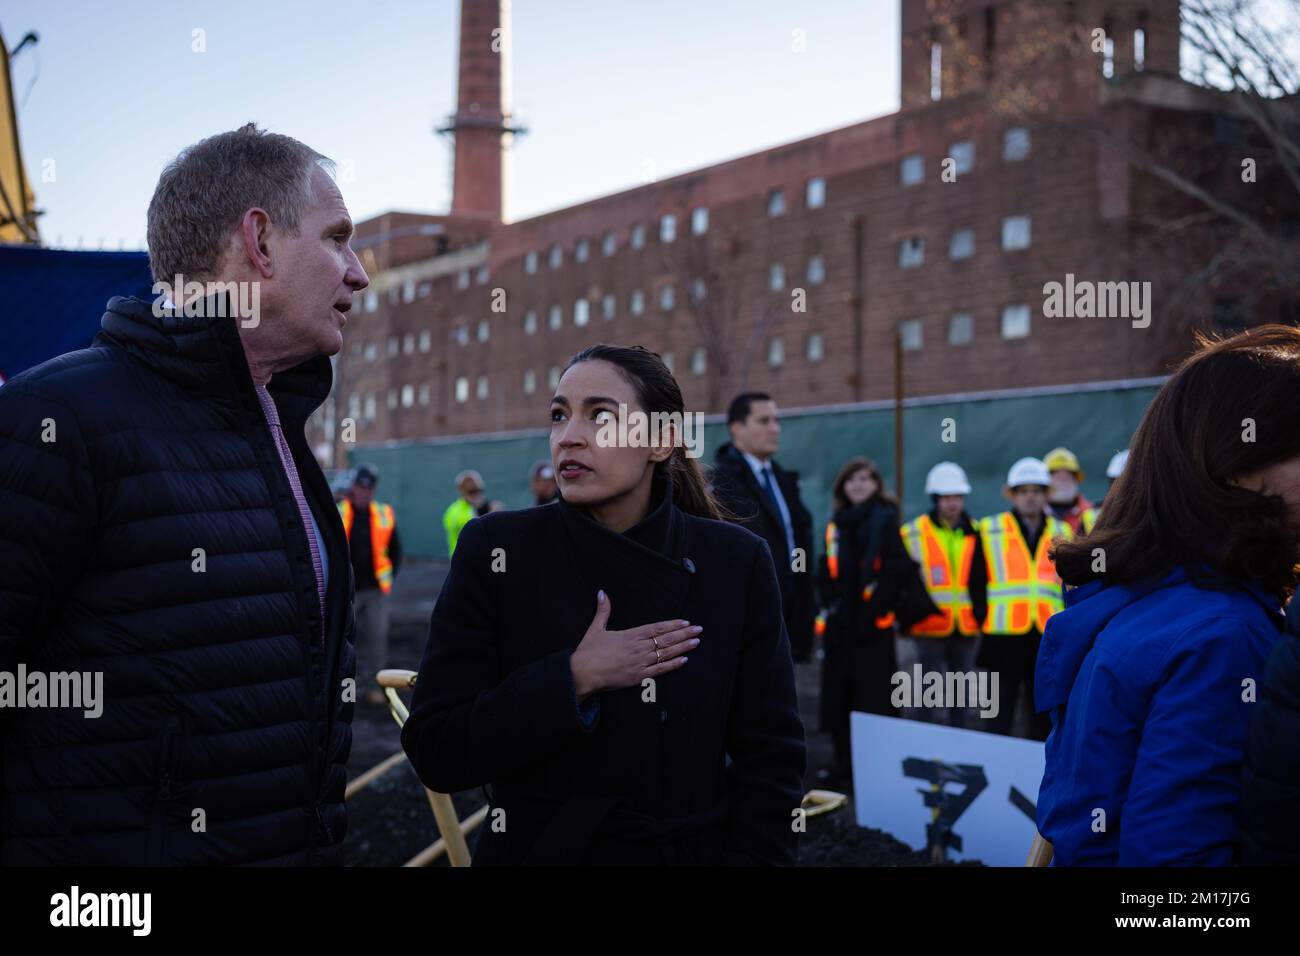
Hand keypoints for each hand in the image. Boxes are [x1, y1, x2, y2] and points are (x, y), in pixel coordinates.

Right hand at [570, 590, 700, 699]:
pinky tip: (684, 660)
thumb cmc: (589, 651)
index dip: (673, 625)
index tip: (686, 622)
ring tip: (696, 642)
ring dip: (683, 647)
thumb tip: (602, 592)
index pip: (657, 628)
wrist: (583, 673)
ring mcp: (640, 662)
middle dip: (684, 634)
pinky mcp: (639, 676)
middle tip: (699, 629)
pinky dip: (673, 665)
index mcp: (631, 635)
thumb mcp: (596, 628)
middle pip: (666, 639)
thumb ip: (603, 610)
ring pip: (666, 653)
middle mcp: (639, 647)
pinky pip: (660, 670)